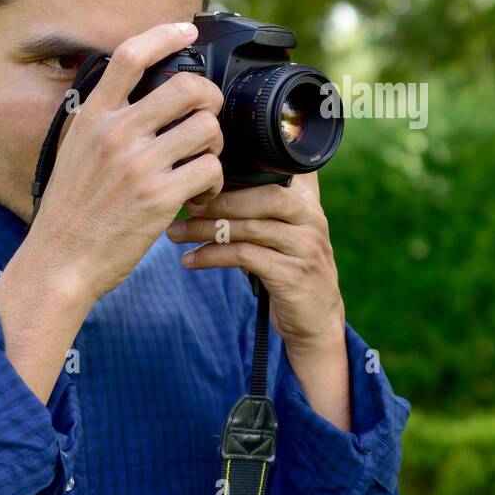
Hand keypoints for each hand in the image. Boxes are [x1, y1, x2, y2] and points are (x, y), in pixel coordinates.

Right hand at [12, 21, 226, 308]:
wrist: (60, 261)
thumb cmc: (71, 209)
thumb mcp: (74, 150)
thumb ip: (103, 119)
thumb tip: (137, 92)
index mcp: (92, 116)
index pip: (130, 56)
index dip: (164, 34)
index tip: (186, 30)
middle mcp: (115, 134)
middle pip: (186, 87)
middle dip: (209, 100)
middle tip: (206, 118)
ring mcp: (138, 165)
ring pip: (207, 128)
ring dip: (214, 145)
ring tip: (202, 163)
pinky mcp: (160, 198)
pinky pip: (210, 169)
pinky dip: (213, 181)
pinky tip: (200, 193)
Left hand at [166, 172, 345, 354]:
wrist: (317, 320)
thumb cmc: (291, 270)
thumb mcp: (286, 234)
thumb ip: (266, 208)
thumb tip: (216, 184)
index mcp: (308, 204)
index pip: (276, 175)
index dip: (238, 174)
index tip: (202, 181)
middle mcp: (312, 221)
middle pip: (265, 196)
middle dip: (221, 200)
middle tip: (187, 204)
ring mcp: (305, 248)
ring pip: (251, 228)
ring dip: (207, 229)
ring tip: (176, 233)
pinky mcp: (292, 276)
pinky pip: (245, 257)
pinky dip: (212, 256)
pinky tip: (190, 260)